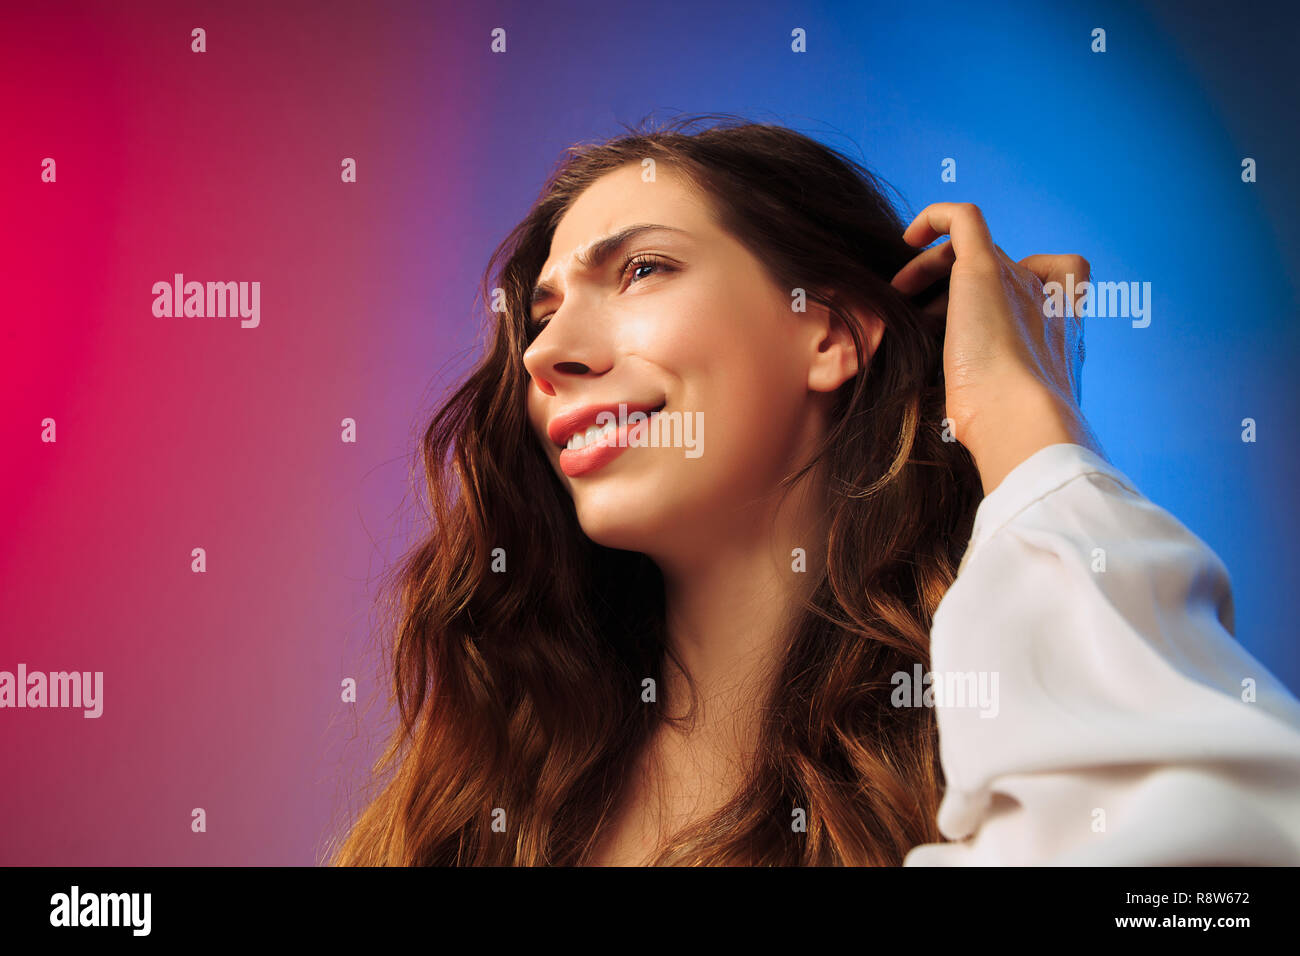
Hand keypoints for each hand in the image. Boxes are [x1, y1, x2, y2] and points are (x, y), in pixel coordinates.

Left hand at [889, 202, 1104, 494]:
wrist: (1020, 421)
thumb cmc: (1005, 432)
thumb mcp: (1000, 411)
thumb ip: (985, 397)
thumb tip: (952, 417)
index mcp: (1058, 334)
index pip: (1053, 286)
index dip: (1013, 291)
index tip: (974, 322)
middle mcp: (1044, 300)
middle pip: (1002, 268)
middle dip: (958, 286)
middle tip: (921, 314)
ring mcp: (1017, 282)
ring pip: (975, 248)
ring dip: (934, 266)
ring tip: (902, 291)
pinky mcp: (984, 269)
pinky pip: (962, 218)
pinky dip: (935, 217)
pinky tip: (906, 238)